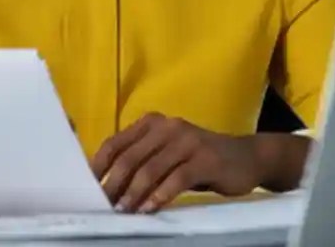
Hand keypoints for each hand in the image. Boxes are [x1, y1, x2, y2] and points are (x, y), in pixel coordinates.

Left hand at [90, 113, 262, 213]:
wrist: (247, 158)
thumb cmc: (199, 159)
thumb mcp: (167, 154)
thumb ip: (142, 160)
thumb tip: (108, 184)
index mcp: (151, 123)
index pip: (115, 143)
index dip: (99, 166)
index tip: (86, 187)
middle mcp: (166, 126)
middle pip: (130, 157)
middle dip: (114, 184)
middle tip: (105, 205)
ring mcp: (186, 140)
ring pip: (150, 169)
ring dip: (134, 193)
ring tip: (124, 211)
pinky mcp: (205, 158)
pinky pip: (176, 179)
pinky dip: (160, 196)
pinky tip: (150, 210)